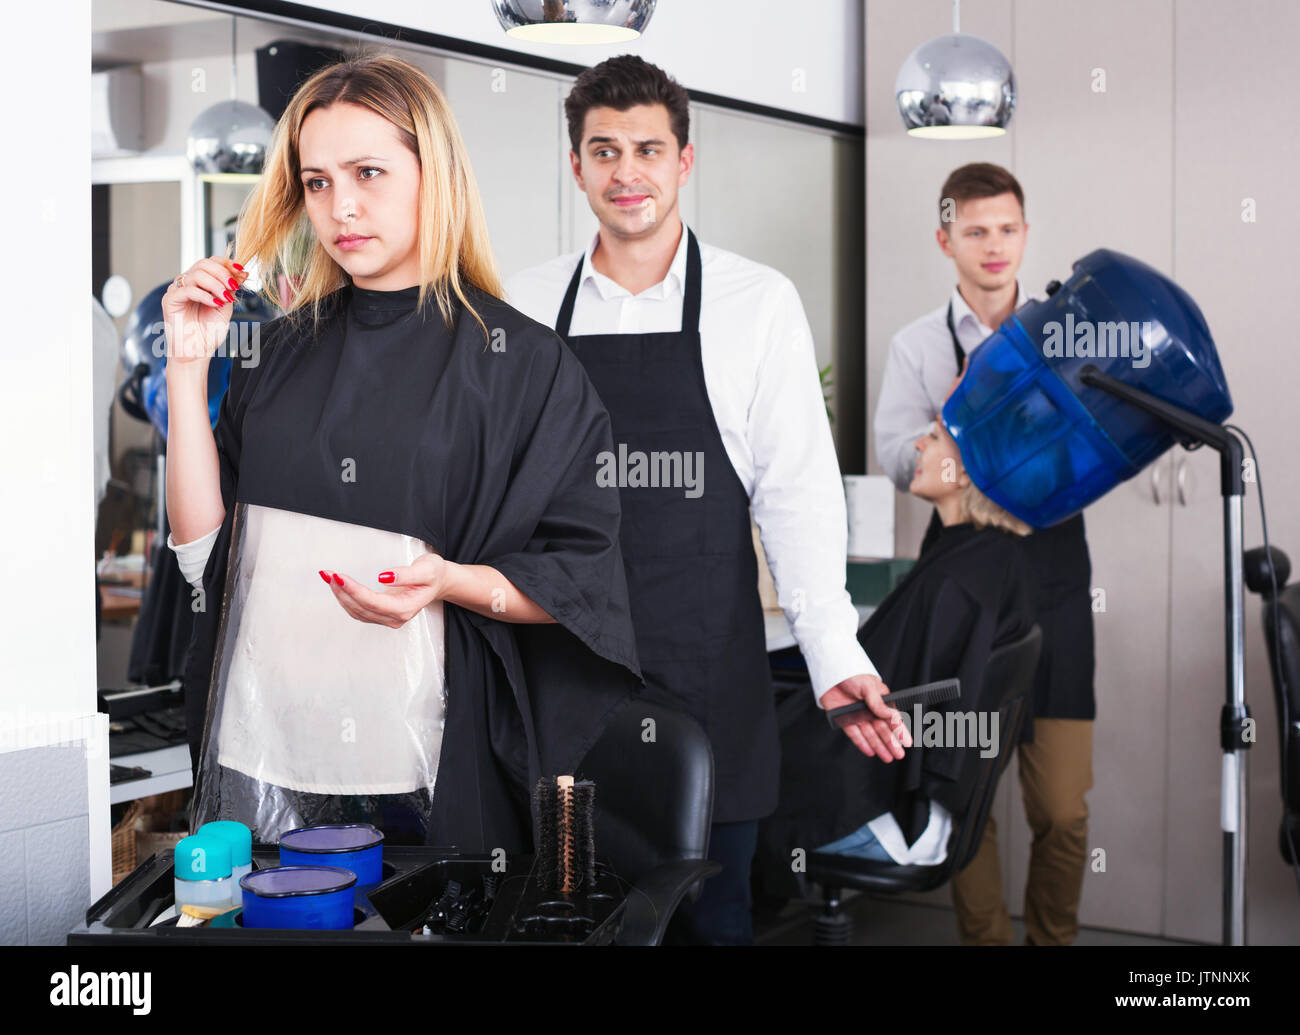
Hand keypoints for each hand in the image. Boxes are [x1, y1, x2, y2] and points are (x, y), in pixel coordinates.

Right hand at [161, 254, 249, 366]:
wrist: (198, 352)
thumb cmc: (209, 332)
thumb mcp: (225, 307)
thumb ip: (230, 290)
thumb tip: (242, 272)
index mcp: (200, 283)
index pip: (211, 263)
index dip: (226, 264)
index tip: (241, 271)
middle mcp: (187, 284)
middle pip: (203, 264)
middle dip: (222, 273)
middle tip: (233, 285)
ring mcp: (177, 291)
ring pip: (196, 275)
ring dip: (215, 285)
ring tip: (225, 298)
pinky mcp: (170, 300)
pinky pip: (187, 290)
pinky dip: (204, 295)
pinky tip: (215, 303)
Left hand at [319, 553, 451, 627]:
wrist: (438, 582)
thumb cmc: (433, 575)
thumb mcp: (427, 569)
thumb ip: (406, 574)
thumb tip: (384, 577)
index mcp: (405, 608)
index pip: (374, 603)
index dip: (355, 591)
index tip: (340, 577)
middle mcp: (395, 618)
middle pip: (361, 609)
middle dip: (343, 592)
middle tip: (330, 574)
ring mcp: (387, 618)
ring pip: (356, 611)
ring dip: (341, 596)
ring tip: (329, 578)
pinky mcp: (380, 614)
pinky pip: (357, 610)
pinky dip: (344, 598)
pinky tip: (337, 586)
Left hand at [821, 673, 911, 761]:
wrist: (830, 670)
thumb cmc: (852, 674)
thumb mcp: (868, 687)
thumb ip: (879, 703)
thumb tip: (891, 716)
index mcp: (880, 700)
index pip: (892, 718)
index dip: (900, 730)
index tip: (907, 742)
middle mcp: (869, 709)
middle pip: (882, 729)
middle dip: (891, 743)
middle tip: (899, 755)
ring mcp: (857, 715)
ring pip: (870, 734)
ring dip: (879, 746)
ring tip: (887, 757)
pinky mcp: (844, 719)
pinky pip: (854, 734)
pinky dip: (862, 743)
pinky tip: (870, 751)